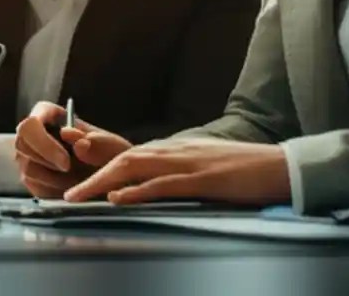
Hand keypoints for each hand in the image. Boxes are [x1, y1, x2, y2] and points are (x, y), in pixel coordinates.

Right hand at [14, 101, 131, 197]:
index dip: (44, 144)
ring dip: (54, 179)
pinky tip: (70, 186)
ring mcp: (26, 155)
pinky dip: (54, 190)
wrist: (106, 172)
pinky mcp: (29, 176)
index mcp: (46, 113)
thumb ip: (93, 141)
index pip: (30, 125)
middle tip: (72, 173)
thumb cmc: (106, 152)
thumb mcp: (109, 145)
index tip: (66, 162)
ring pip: (27, 168)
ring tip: (77, 179)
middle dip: (49, 163)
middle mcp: (30, 132)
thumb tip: (72, 137)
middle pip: (22, 146)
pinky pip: (34, 186)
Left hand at [64, 139, 290, 205]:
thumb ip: (175, 173)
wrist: (281, 166)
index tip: (77, 182)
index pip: (127, 156)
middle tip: (67, 196)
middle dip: (90, 176)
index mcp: (172, 150)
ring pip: (133, 168)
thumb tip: (152, 185)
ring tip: (78, 198)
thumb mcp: (202, 167)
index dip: (98, 167)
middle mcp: (172, 152)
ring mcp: (186, 164)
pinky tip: (119, 198)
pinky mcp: (202, 180)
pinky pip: (162, 185)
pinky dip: (137, 191)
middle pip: (120, 159)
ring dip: (101, 183)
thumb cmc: (243, 170)